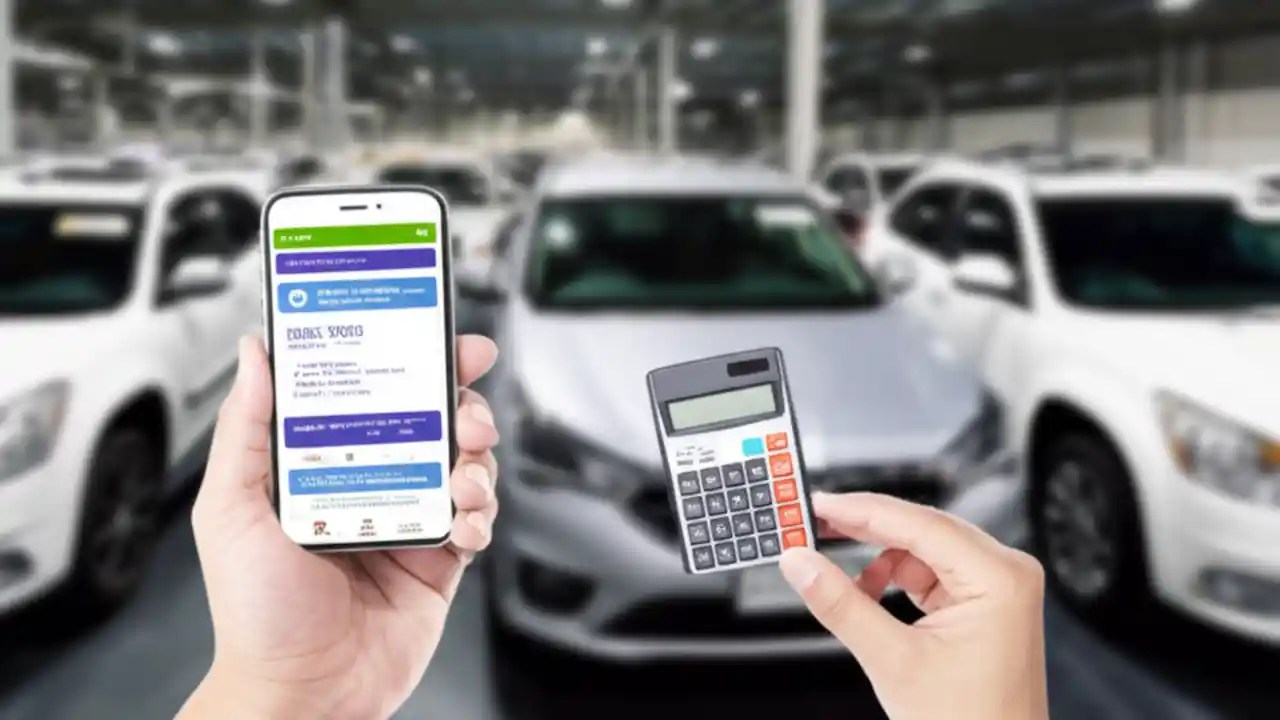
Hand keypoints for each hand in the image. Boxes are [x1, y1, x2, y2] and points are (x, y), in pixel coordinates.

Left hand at [178, 335, 499, 719]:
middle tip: (467, 418)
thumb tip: (255, 354)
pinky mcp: (439, 559)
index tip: (442, 342)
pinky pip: (477, 519)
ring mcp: (407, 520)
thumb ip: (245, 427)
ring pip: (465, 465)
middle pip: (433, 422)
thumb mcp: (231, 508)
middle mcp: (370, 484)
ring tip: (463, 480)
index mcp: (322, 465)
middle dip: (463, 408)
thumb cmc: (256, 613)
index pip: (372, 395)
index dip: (411, 363)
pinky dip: (481, 515)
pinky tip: (463, 525)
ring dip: (477, 462)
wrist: (303, 692)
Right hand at [779, 492, 1047, 719]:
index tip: (820, 504)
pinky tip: (870, 594)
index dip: (862, 511)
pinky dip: (897, 578)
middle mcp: (1006, 573)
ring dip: (880, 559)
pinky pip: (932, 571)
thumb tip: (801, 563)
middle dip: (866, 529)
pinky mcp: (985, 601)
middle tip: (816, 524)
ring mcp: (999, 586)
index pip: (920, 525)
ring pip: (924, 548)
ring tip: (843, 580)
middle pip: (923, 529)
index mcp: (999, 579)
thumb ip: (841, 605)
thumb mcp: (892, 660)